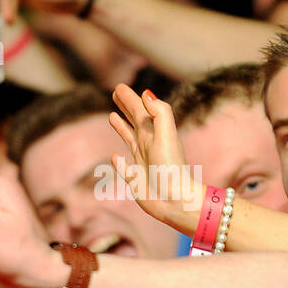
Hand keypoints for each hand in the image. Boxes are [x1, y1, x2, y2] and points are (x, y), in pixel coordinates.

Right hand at [110, 84, 203, 234]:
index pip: (140, 110)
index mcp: (155, 133)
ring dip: (121, 127)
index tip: (119, 87)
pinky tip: (114, 157)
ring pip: (129, 139)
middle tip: (115, 93)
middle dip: (126, 106)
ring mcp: (142, 162)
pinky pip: (124, 167)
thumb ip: (160, 113)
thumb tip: (146, 93)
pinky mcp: (136, 179)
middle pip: (135, 120)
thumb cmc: (171, 168)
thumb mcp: (167, 135)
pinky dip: (118, 161)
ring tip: (112, 116)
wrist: (175, 200)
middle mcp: (148, 145)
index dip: (130, 98)